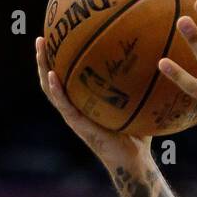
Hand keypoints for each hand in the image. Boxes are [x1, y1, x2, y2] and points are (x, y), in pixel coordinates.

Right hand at [35, 37, 151, 170]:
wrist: (134, 159)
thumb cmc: (138, 134)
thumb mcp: (138, 104)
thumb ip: (141, 85)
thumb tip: (157, 61)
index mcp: (84, 102)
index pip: (67, 77)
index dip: (58, 59)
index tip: (55, 38)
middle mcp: (75, 106)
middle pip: (52, 78)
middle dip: (44, 58)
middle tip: (41, 37)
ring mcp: (73, 115)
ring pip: (50, 89)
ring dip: (42, 67)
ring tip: (40, 48)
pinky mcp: (77, 124)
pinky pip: (63, 104)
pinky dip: (56, 90)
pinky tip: (52, 74)